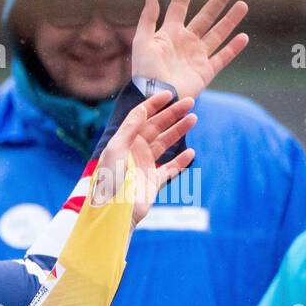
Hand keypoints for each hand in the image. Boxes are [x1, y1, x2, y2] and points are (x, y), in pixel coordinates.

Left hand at [93, 89, 196, 225]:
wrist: (115, 211)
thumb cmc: (111, 180)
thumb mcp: (117, 150)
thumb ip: (129, 129)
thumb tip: (142, 109)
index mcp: (124, 142)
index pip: (139, 118)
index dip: (153, 104)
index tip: (169, 93)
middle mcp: (134, 151)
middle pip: (156, 127)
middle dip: (172, 114)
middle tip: (190, 102)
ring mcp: (144, 166)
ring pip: (165, 143)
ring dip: (179, 131)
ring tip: (193, 119)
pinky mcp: (153, 181)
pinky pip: (170, 168)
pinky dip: (181, 161)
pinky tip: (191, 152)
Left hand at [131, 0, 248, 100]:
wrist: (155, 96)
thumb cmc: (144, 71)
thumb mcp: (142, 42)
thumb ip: (147, 20)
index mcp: (168, 34)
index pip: (179, 7)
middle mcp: (185, 42)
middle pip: (205, 16)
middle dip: (218, 0)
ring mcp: (197, 56)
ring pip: (218, 33)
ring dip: (230, 19)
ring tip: (243, 5)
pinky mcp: (206, 71)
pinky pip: (223, 57)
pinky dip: (233, 48)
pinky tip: (243, 37)